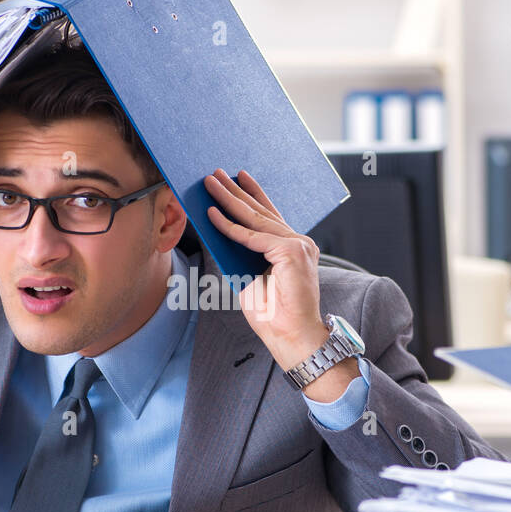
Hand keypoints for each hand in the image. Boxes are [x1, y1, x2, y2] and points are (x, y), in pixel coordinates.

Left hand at [204, 169, 338, 373]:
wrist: (292, 337)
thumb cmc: (273, 315)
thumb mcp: (251, 277)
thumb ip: (243, 255)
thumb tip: (220, 235)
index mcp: (293, 249)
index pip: (270, 216)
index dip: (252, 196)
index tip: (238, 179)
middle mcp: (299, 243)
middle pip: (261, 212)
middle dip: (236, 191)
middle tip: (216, 174)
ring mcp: (298, 246)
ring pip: (256, 219)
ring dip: (229, 200)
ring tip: (211, 183)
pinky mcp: (292, 252)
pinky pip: (254, 236)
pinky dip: (231, 227)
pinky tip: (213, 216)